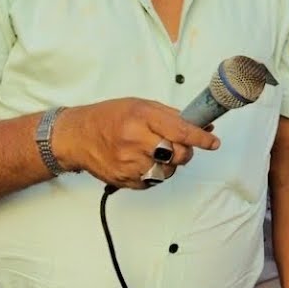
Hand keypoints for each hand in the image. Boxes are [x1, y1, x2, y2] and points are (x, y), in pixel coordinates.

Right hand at [52, 98, 219, 189]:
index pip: (180, 131)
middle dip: (185, 151)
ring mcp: (129, 164)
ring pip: (167, 171)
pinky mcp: (124, 180)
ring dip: (169, 164)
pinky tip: (143, 161)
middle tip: (179, 146)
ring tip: (155, 152)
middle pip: (177, 155)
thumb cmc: (109, 117)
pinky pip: (152, 182)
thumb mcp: (140, 106)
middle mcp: (135, 141)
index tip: (213, 142)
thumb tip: (203, 126)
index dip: (200, 138)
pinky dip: (155, 173)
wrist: (76, 137)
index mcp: (141, 118)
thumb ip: (172, 117)